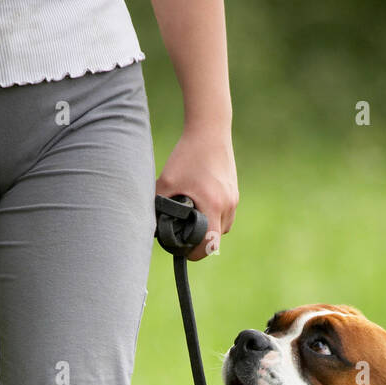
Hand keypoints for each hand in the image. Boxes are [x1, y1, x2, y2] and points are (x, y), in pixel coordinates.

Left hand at [156, 126, 237, 261]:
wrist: (210, 131)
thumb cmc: (187, 156)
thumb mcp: (166, 181)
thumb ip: (158, 206)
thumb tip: (150, 226)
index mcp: (212, 205)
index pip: (208, 245)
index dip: (194, 253)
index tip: (181, 249)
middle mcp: (228, 206)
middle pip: (216, 240)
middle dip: (200, 242)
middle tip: (182, 236)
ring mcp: (234, 200)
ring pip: (223, 229)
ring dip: (209, 231)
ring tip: (192, 223)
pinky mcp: (235, 193)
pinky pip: (226, 216)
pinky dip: (215, 218)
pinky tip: (201, 209)